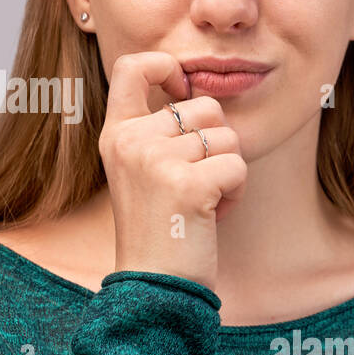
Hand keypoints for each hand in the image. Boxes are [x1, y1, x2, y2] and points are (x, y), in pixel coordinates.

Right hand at [98, 51, 247, 290]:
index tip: (181, 92)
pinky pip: (238, 166)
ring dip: (227, 171)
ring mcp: (155, 160)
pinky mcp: (187, 183)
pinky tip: (210, 216)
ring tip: (200, 203)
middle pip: (204, 106)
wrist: (152, 288)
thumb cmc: (158, 230)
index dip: (167, 67)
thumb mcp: (142, 171)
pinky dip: (235, 193)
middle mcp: (130, 141)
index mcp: (115, 135)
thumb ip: (157, 130)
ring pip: (227, 137)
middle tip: (194, 185)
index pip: (133, 66)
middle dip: (216, 144)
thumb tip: (197, 88)